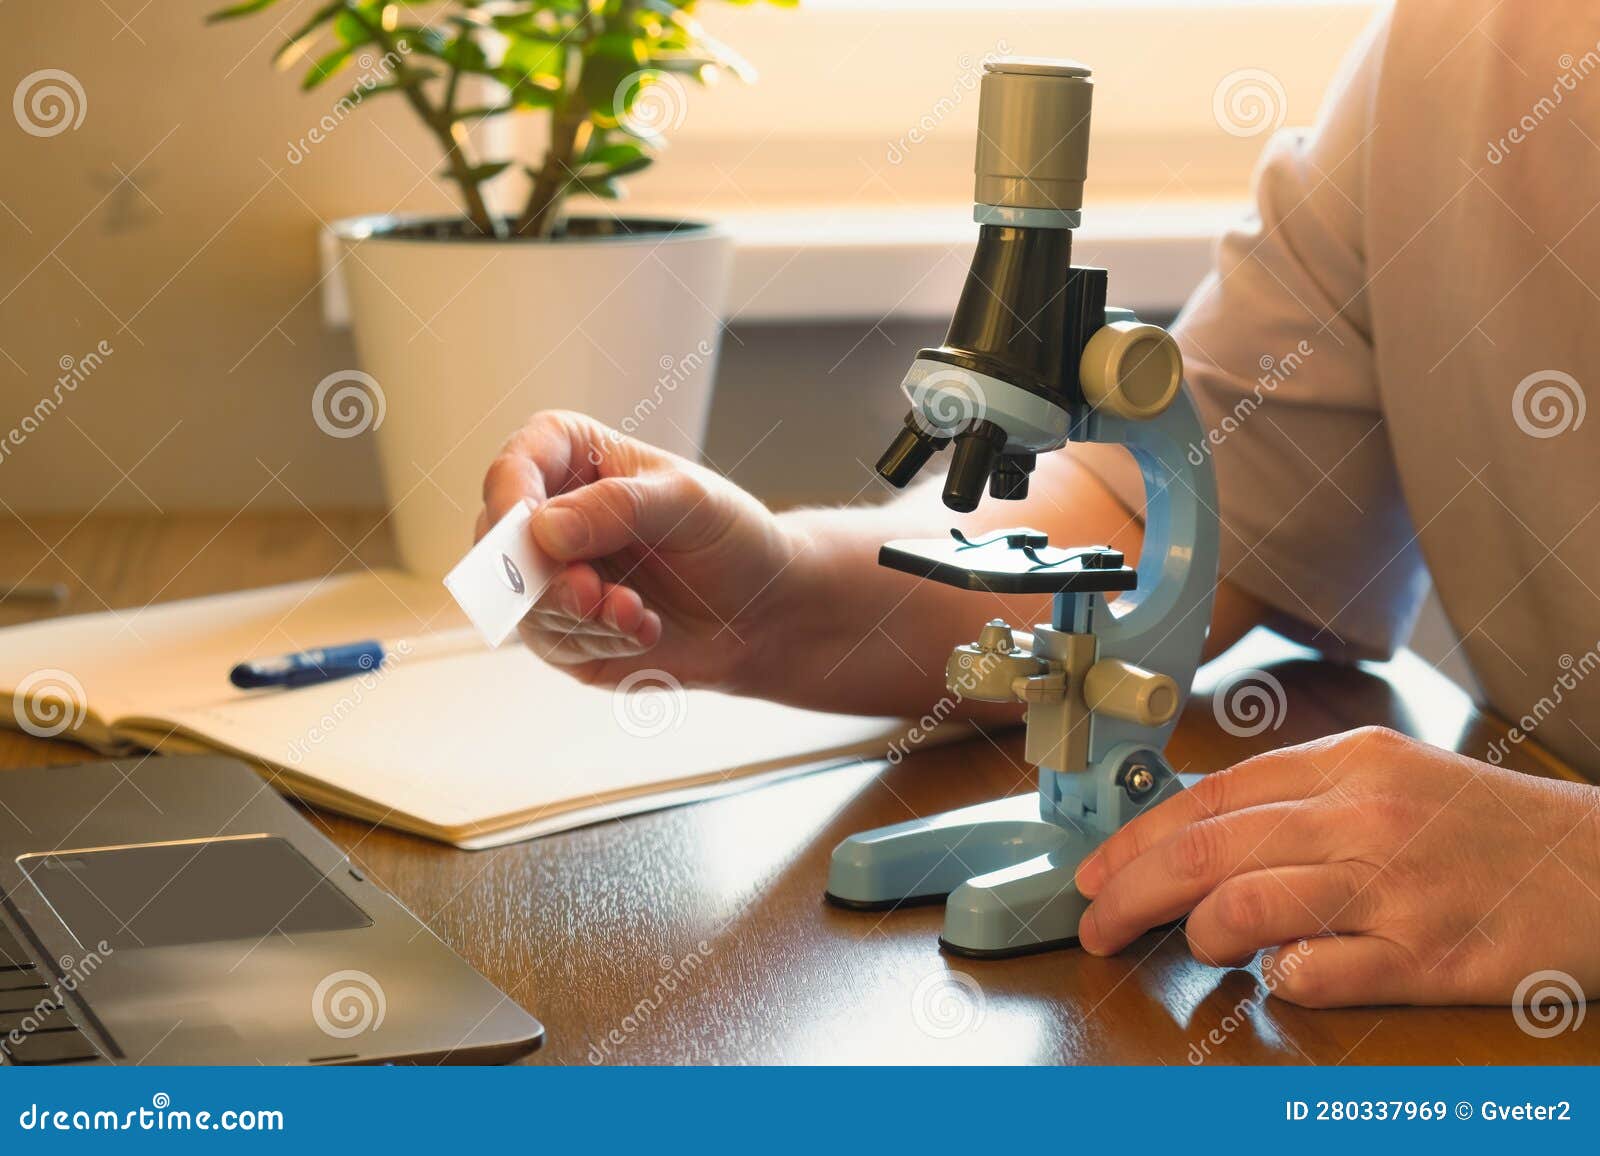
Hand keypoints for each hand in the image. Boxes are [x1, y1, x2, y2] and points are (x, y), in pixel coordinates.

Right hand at [478, 411, 807, 692]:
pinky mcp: (563, 631)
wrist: (761, 609)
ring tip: (636, 613)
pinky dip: (598, 641)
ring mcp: (550, 577)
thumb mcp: (688, 503)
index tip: (529, 531)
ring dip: (579, 615)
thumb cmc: (728, 536)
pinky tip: (645, 628)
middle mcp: (547, 516)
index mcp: (569, 458)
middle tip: (593, 592)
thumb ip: (619, 507)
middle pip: (500, 545)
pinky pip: (553, 641)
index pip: (512, 470)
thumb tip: (543, 529)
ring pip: (522, 601)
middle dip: (544, 577)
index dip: (509, 502)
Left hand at [1074, 726, 1599, 1006]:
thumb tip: (1194, 833)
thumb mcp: (1387, 777)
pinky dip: (1279, 979)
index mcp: (1345, 763)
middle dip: (1128, 892)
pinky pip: (1312, 973)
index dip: (1134, 838)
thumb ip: (1296, 798)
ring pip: (1242, 907)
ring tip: (1203, 947)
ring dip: (1200, 936)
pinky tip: (1286, 972)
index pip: (1206, 797)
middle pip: (1203, 850)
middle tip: (1097, 925)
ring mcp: (1391, 886)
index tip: (1095, 873)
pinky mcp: (1425, 957)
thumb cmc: (1485, 828)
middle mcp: (1361, 815)